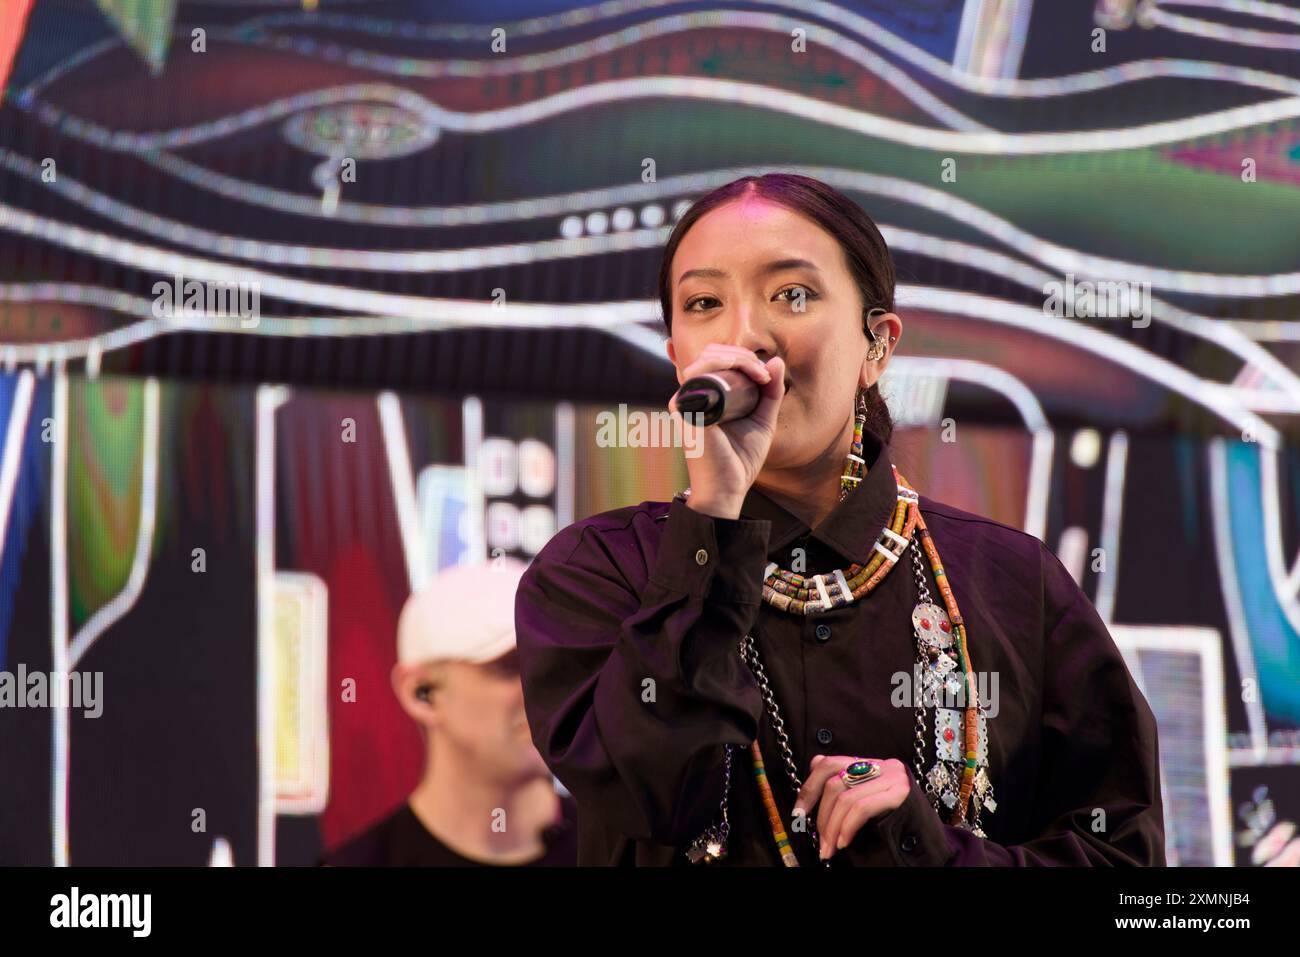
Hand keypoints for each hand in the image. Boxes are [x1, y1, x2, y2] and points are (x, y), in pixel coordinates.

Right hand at [667, 344, 785, 518]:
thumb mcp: (762, 419)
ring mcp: (685, 399)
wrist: (728, 488)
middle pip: (711, 352)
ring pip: (708, 357)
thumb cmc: (740, 459)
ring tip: (761, 375)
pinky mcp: (684, 406)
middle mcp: (691, 394)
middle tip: (765, 374)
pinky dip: (729, 364)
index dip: (743, 357)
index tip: (767, 374)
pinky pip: (701, 372)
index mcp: (705, 396)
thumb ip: (770, 391)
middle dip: (743, 355)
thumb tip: (776, 360)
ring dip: (740, 358)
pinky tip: (752, 376)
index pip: (717, 359)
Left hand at [792, 755, 910, 859]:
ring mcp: (892, 777)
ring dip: (832, 827)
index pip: (829, 763)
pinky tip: (843, 842)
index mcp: (870, 763)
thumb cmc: (895, 821)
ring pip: (845, 797)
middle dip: (821, 816)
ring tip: (829, 849)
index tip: (799, 813)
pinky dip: (847, 827)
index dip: (809, 787)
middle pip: (834, 782)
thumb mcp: (866, 799)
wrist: (930, 837)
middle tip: (819, 841)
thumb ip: (845, 785)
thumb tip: (812, 777)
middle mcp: (882, 764)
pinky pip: (861, 808)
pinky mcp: (899, 793)